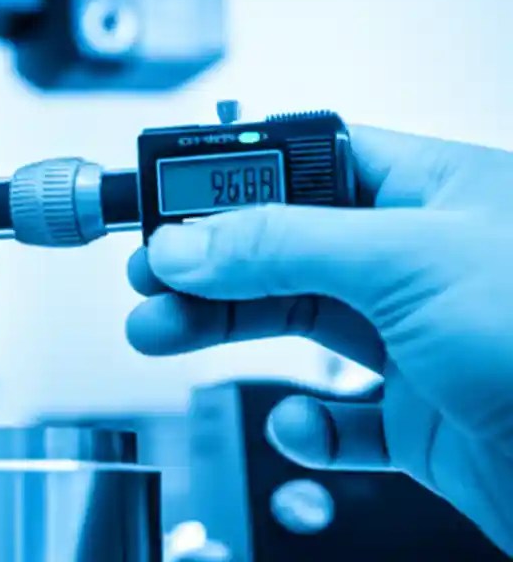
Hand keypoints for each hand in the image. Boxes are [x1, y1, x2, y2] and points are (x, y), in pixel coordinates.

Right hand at [127, 127, 512, 553]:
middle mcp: (426, 261)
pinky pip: (344, 416)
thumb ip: (284, 242)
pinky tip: (297, 420)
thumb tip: (187, 240)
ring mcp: (425, 340)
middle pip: (284, 244)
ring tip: (162, 335)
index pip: (307, 159)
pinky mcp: (427, 418)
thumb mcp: (411, 261)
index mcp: (435, 191)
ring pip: (297, 323)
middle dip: (208, 262)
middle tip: (147, 277)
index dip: (230, 177)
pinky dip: (308, 422)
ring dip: (223, 331)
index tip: (162, 200)